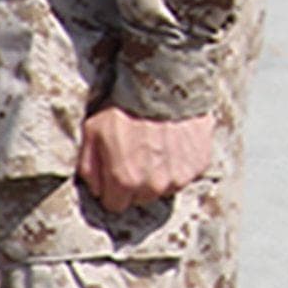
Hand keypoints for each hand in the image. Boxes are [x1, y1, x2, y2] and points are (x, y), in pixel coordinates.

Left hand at [78, 107, 215, 213]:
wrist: (164, 82)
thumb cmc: (126, 106)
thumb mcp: (92, 133)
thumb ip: (89, 168)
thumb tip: (96, 190)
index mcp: (125, 181)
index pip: (116, 205)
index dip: (113, 187)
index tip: (117, 169)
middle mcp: (154, 185)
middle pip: (142, 197)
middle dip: (138, 181)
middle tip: (138, 153)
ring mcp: (179, 176)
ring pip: (166, 187)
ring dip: (161, 173)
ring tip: (158, 146)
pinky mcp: (199, 165)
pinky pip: (186, 173)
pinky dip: (180, 162)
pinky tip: (174, 142)